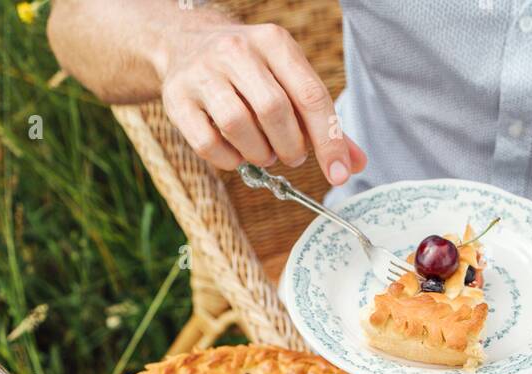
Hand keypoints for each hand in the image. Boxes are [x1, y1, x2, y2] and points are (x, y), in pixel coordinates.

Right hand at [158, 18, 366, 184]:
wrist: (186, 43)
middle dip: (290, 146)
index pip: (310, 96)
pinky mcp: (178, 98)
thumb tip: (353, 164)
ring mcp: (203, 73)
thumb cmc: (251, 71)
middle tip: (291, 155)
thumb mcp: (289, 79)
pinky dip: (230, 160)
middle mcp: (237, 51)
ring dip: (259, 153)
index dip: (328, 141)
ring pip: (239, 126)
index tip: (339, 173)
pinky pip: (209, 143)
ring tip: (263, 152)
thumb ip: (321, 121)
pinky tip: (237, 154)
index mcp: (274, 42)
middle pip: (274, 111)